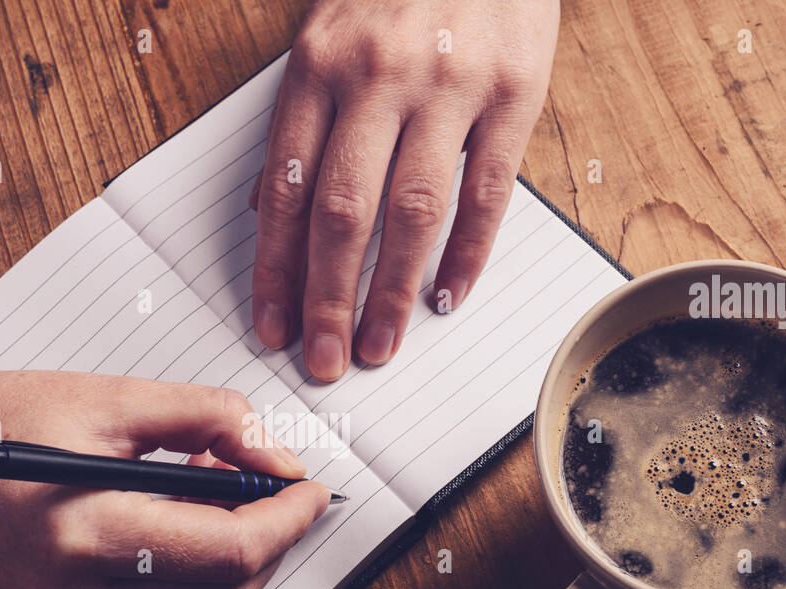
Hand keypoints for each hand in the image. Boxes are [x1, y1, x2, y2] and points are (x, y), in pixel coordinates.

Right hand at [0, 371, 329, 588]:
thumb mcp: (111, 398)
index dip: (288, 520)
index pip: (230, 552)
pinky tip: (179, 523)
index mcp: (87, 533)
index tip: (311, 487)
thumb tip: (280, 461)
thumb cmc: (0, 418)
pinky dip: (193, 575)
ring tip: (213, 492)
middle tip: (264, 481)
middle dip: (268, 540)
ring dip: (233, 559)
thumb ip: (210, 420)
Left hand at [250, 0, 559, 379]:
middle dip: (328, 300)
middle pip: (343, 213)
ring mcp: (450, 85)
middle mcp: (378, 77)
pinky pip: (487, 192)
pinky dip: (468, 253)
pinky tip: (448, 297)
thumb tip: (271, 207)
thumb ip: (299, 119)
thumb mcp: (323, 32)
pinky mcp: (514, 91)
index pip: (288, 189)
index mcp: (319, 64)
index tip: (272, 326)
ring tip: (379, 345)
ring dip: (393, 293)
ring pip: (414, 212)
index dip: (277, 270)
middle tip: (323, 359)